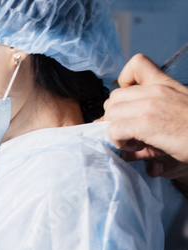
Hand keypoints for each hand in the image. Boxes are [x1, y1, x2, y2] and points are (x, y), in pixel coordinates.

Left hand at [103, 54, 187, 179]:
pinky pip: (114, 130)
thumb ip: (150, 109)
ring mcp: (150, 106)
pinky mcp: (146, 124)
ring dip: (116, 130)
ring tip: (133, 139)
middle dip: (116, 116)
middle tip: (129, 129)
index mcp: (165, 83)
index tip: (129, 100)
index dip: (124, 80)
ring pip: (111, 113)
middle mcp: (156, 90)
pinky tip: (134, 147)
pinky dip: (119, 142)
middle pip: (114, 97)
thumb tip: (118, 126)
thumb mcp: (177, 106)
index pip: (137, 63)